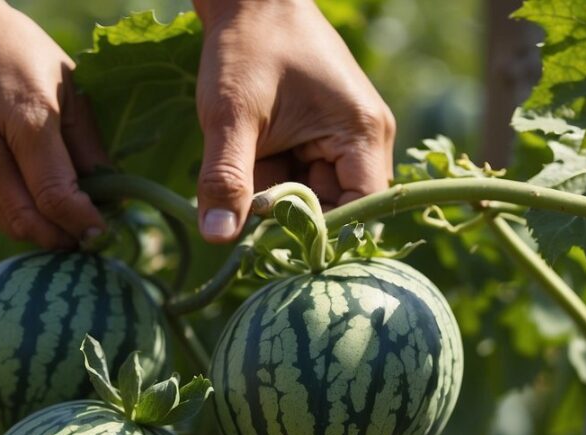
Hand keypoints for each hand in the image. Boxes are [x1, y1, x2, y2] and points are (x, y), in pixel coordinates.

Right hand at [0, 0, 106, 247]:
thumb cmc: (8, 47)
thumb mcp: (63, 80)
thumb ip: (87, 141)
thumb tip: (112, 190)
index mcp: (25, 123)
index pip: (57, 198)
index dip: (84, 224)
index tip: (103, 234)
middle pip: (32, 224)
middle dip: (65, 238)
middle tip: (89, 238)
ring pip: (9, 226)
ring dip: (40, 230)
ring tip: (65, 220)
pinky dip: (14, 215)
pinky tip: (30, 198)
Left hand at [193, 0, 395, 241]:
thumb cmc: (247, 46)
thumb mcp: (230, 114)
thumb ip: (225, 178)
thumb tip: (218, 238)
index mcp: (363, 134)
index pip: (359, 210)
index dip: (319, 230)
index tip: (273, 235)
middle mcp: (366, 140)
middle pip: (335, 207)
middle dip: (289, 212)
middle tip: (247, 198)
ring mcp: (345, 139)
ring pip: (313, 195)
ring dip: (276, 195)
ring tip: (250, 160)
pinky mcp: (321, 137)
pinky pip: (301, 178)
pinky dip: (271, 179)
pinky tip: (253, 154)